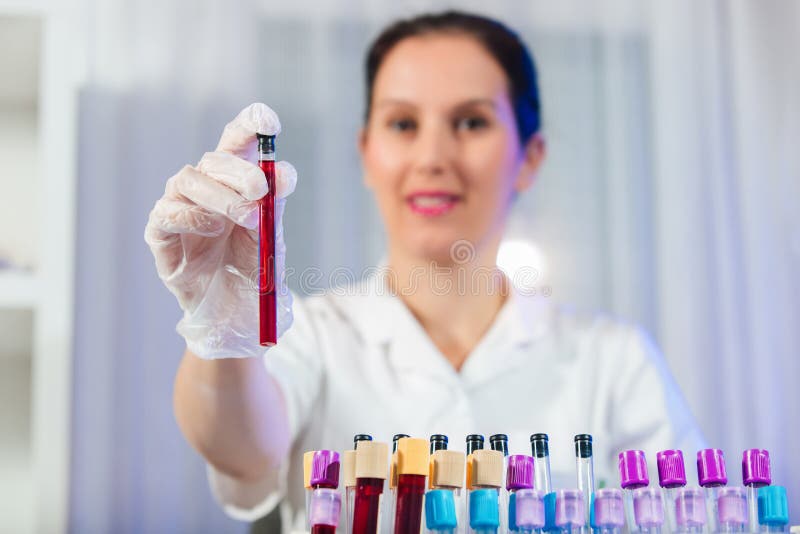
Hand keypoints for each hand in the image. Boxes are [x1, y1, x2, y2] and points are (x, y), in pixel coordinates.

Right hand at [144, 103, 296, 358]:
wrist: (237, 319)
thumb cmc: (253, 272)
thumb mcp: (272, 237)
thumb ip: (275, 205)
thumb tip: (283, 171)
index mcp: (234, 185)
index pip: (235, 144)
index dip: (248, 126)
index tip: (267, 120)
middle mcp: (204, 190)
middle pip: (214, 160)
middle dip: (240, 169)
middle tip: (262, 189)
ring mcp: (178, 210)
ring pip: (188, 179)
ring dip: (221, 195)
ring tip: (247, 218)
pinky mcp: (161, 237)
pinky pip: (166, 214)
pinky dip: (192, 216)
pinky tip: (214, 228)